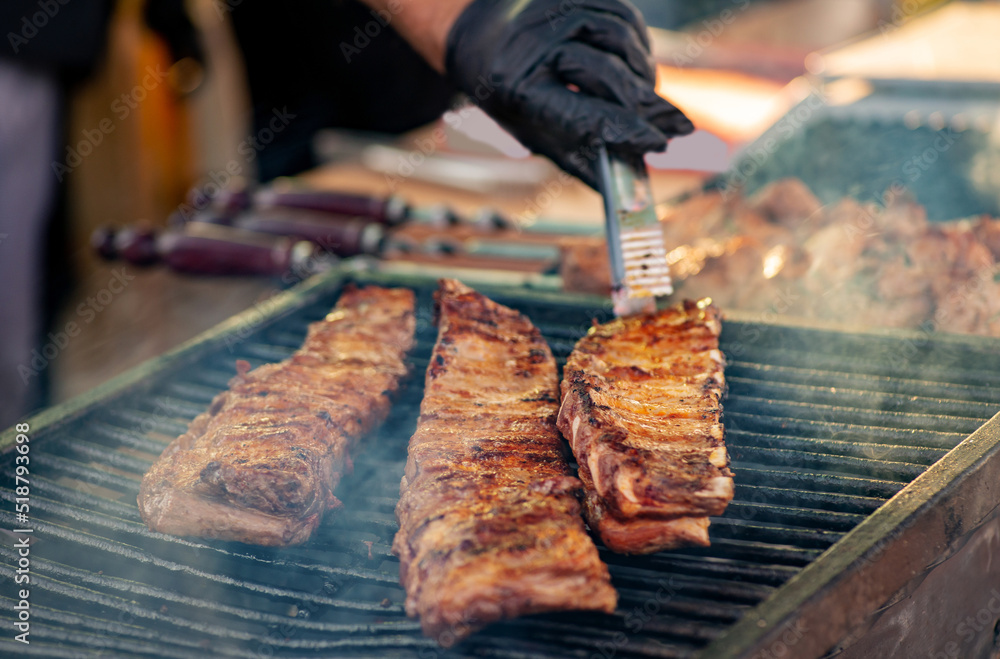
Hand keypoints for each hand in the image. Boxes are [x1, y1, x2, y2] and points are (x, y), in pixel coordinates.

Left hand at [445, 0, 692, 187]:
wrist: (484, 38)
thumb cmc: (515, 96)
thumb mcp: (535, 132)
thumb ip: (581, 158)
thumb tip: (631, 190)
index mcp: (516, 88)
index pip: (581, 113)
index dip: (624, 130)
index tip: (660, 143)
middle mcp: (533, 44)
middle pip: (608, 74)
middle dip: (644, 104)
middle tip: (677, 127)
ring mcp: (554, 10)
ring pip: (624, 42)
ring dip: (644, 76)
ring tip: (645, 99)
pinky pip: (627, 19)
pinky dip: (638, 48)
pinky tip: (633, 67)